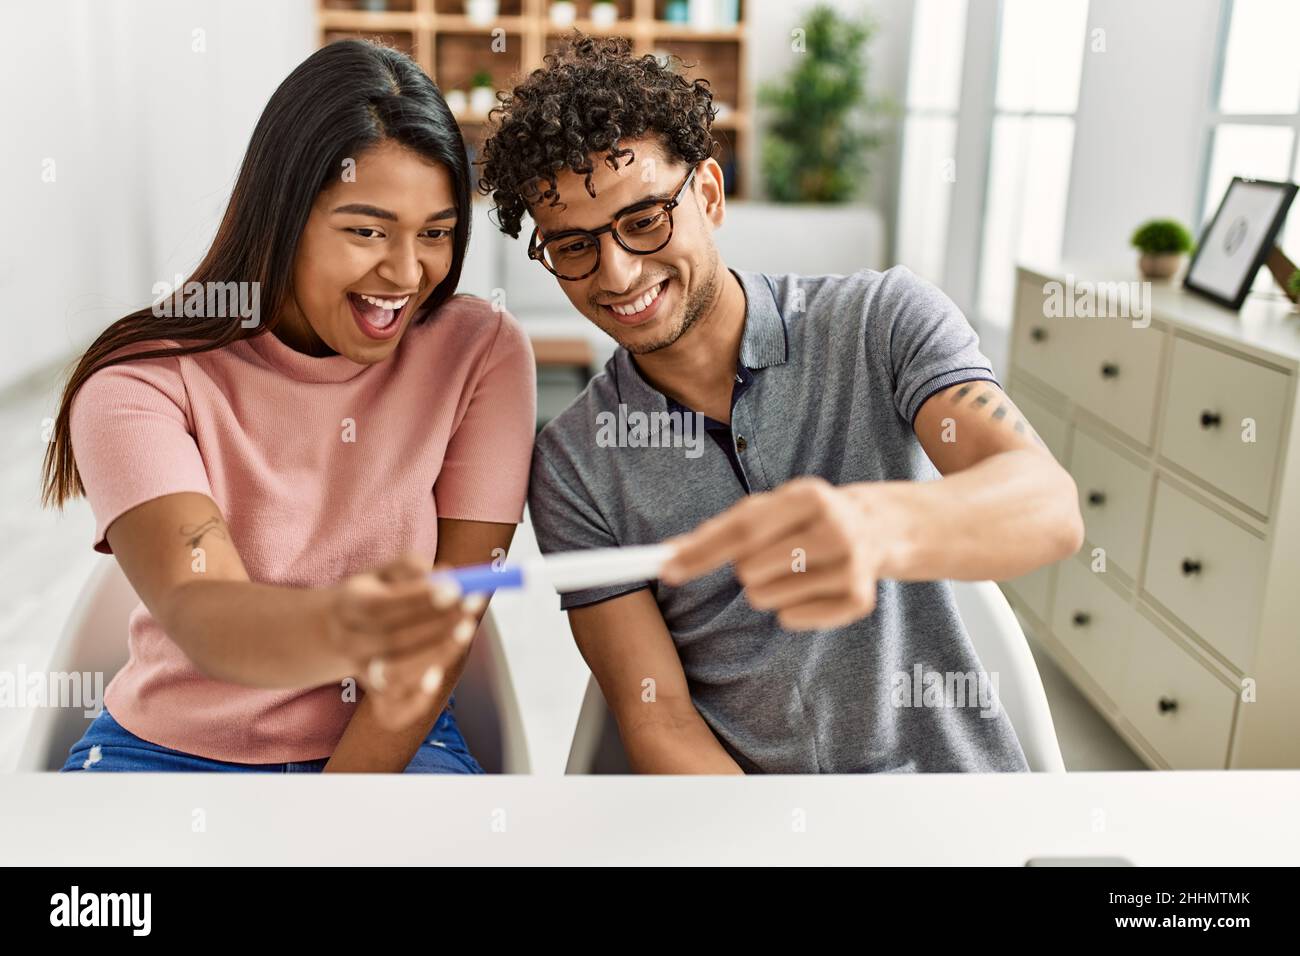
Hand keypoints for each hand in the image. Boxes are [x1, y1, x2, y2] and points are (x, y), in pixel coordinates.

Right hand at [326, 552, 483, 729]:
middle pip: (393, 641)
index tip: (456, 587)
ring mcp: (362, 673)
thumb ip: (411, 566)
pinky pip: (392, 713)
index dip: (419, 599)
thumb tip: (447, 575)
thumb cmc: (375, 595)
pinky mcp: (375, 698)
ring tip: (465, 630)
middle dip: (439, 624)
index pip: (380, 606)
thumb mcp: (384, 572)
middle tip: (472, 605)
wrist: (339, 630)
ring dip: (436, 654)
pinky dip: (415, 702)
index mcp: (348, 606)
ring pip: (396, 675)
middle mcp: (351, 643)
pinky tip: (437, 677)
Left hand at [660, 476, 906, 630]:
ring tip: (791, 571)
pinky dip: (790, 609)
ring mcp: (851, 566)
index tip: (665, 569)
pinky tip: (811, 588)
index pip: (743, 530)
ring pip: (767, 598)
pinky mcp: (859, 600)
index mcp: (809, 496)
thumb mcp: (768, 508)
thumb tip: (669, 552)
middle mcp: (834, 529)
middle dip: (744, 569)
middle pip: (750, 570)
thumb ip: (718, 529)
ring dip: (765, 590)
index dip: (701, 552)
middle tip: (768, 556)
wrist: (876, 528)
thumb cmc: (805, 517)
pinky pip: (792, 619)